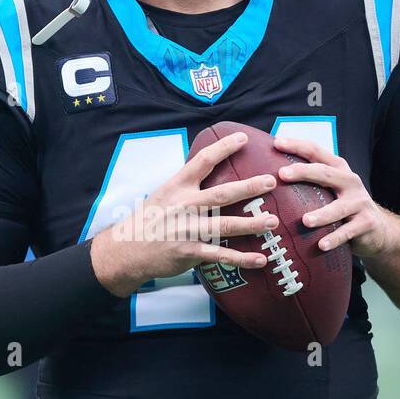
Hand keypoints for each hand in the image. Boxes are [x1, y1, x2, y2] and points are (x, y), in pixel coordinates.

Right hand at [91, 130, 279, 296]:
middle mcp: (184, 205)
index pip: (203, 161)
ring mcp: (187, 229)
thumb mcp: (163, 195)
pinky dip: (242, 259)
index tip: (244, 139)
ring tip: (273, 221)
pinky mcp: (190, 252)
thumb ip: (187, 185)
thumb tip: (210, 170)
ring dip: (252, 223)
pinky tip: (261, 259)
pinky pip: (221, 255)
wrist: (126, 250)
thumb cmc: (148, 220)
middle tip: (271, 181)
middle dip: (249, 187)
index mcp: (177, 186)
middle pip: (222, 193)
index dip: (224, 148)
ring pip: (226, 225)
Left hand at [273, 133, 394, 257]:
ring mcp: (360, 202)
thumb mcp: (331, 188)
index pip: (316, 152)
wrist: (378, 228)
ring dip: (321, 214)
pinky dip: (334, 238)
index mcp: (338, 169)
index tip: (276, 142)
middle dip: (303, 172)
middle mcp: (350, 181)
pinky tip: (321, 245)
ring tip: (305, 221)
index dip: (297, 146)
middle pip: (325, 173)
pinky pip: (348, 232)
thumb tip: (271, 174)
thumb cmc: (344, 206)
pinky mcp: (366, 223)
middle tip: (282, 174)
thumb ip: (310, 180)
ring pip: (338, 208)